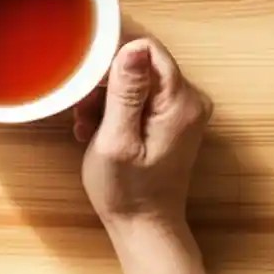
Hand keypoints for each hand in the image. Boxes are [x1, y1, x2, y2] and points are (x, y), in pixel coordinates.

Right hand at [73, 38, 212, 235]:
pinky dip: (116, 108)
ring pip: (137, 80)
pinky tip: (99, 130)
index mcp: (180, 102)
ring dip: (106, 98)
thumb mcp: (117, 141)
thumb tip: (132, 48)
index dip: (112, 60)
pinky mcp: (173, 119)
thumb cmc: (126, 190)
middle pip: (142, 64)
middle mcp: (190, 100)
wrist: (145, 224)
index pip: (147, 50)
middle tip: (83, 113)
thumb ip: (125, 93)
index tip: (88, 84)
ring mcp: (183, 109)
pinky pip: (141, 96)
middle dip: (105, 82)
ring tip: (88, 126)